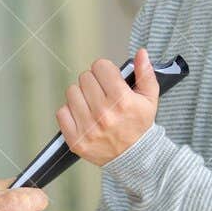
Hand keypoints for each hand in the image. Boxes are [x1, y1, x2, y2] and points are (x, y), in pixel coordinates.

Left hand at [57, 49, 158, 166]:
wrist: (134, 158)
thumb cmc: (140, 125)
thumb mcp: (150, 98)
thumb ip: (145, 73)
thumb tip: (141, 52)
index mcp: (122, 101)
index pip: (100, 66)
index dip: (105, 71)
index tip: (110, 79)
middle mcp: (104, 114)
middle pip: (84, 77)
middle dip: (93, 82)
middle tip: (102, 94)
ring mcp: (88, 128)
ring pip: (71, 92)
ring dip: (81, 95)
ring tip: (93, 105)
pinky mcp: (75, 140)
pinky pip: (61, 112)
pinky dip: (70, 112)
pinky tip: (83, 116)